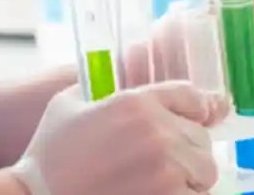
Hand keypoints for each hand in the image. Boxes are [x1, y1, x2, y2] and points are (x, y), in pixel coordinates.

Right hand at [14, 82, 227, 194]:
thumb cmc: (49, 156)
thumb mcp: (68, 104)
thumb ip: (103, 86)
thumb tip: (124, 69)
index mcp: (136, 102)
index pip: (192, 96)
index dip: (194, 110)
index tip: (195, 120)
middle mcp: (158, 131)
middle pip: (201, 137)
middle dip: (186, 150)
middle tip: (162, 164)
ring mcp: (167, 170)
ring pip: (205, 171)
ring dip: (190, 179)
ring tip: (162, 184)